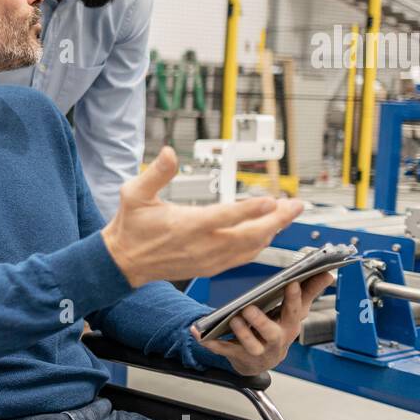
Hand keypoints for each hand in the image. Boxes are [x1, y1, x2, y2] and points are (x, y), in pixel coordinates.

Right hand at [101, 146, 305, 288]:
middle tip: (295, 206)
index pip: (226, 217)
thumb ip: (156, 172)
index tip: (272, 200)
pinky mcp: (209, 266)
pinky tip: (268, 235)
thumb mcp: (134, 193)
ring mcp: (208, 259)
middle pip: (249, 235)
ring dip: (272, 232)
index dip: (252, 210)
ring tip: (288, 216)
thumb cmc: (131, 227)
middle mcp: (202, 245)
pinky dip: (259, 245)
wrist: (124, 261)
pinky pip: (242, 257)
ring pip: (250, 248)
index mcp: (187, 225)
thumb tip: (170, 153)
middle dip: (277, 220)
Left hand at [192, 272, 334, 375]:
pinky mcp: (238, 356)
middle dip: (261, 322)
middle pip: (271, 333)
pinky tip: (199, 333)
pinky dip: (210, 343)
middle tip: (250, 309)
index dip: (294, 298)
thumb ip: (309, 292)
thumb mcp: (294, 312)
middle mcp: (275, 340)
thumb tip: (329, 273)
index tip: (291, 282)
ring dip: (240, 332)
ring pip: (249, 345)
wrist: (260, 361)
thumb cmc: (278, 329)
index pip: (295, 311)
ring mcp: (256, 350)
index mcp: (289, 326)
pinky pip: (223, 350)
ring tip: (233, 318)